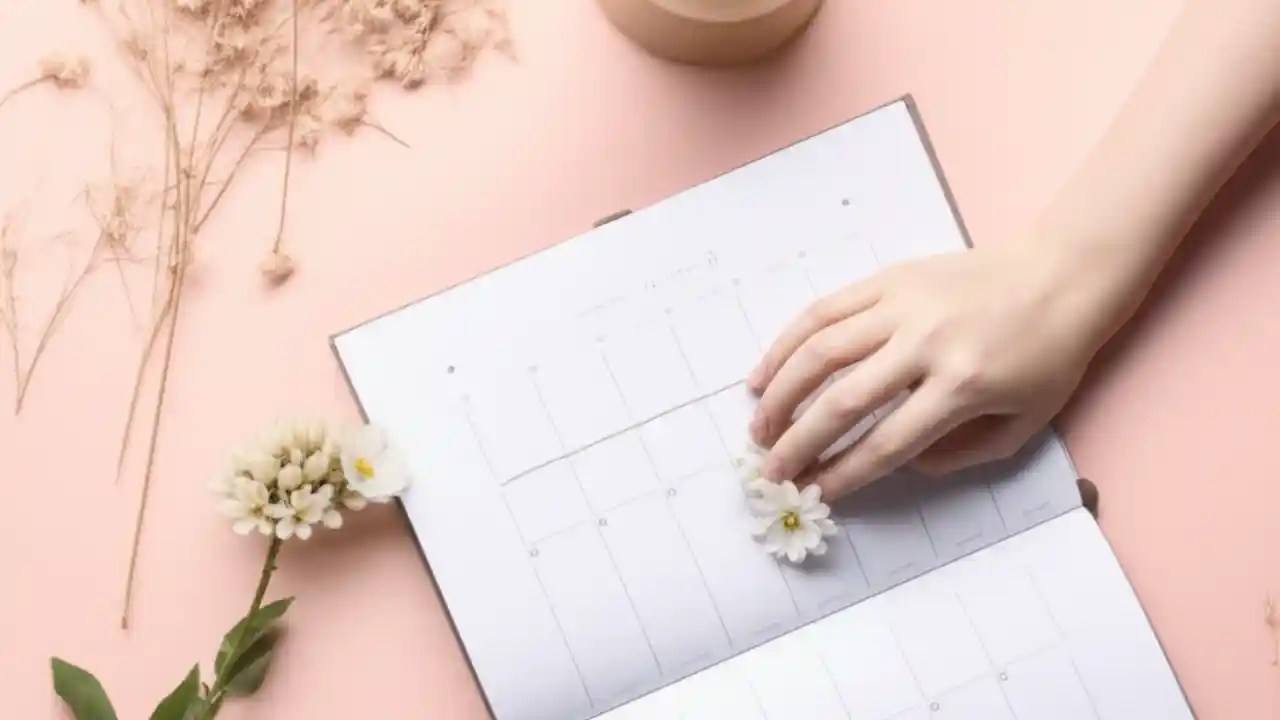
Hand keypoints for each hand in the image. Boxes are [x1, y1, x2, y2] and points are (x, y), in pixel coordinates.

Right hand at [746, 243, 1106, 499]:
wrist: (1061, 276)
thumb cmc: (1048, 355)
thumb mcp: (1026, 423)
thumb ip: (963, 455)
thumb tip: (901, 463)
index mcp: (963, 385)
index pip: (887, 442)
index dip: (844, 474)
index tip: (814, 493)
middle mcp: (925, 344)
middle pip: (844, 401)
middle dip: (799, 443)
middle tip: (770, 470)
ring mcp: (902, 305)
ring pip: (821, 351)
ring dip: (781, 394)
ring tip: (759, 427)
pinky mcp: (888, 278)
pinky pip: (824, 310)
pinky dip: (787, 343)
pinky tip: (764, 372)